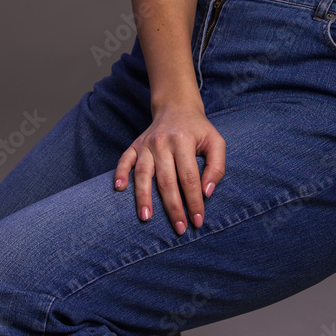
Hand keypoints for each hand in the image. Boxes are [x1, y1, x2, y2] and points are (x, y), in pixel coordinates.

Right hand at [113, 101, 225, 234]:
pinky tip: (119, 188)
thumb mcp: (216, 142)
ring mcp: (146, 143)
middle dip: (173, 208)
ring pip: (143, 173)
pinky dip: (120, 173)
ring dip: (143, 197)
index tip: (197, 220)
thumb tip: (207, 192)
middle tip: (180, 228)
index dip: (194, 201)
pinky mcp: (135, 145)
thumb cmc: (198, 130)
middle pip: (166, 180)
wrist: (177, 107)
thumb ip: (217, 166)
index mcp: (184, 140)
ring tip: (146, 218)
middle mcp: (162, 142)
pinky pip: (125, 160)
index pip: (189, 177)